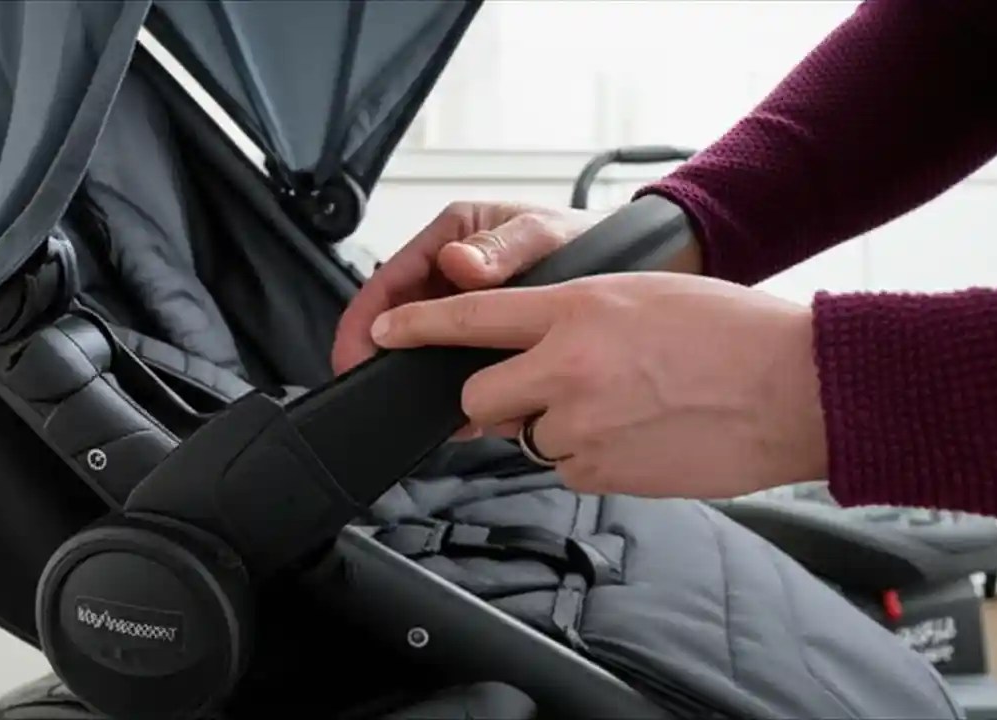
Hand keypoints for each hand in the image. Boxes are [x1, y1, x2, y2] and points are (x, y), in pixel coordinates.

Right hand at [331, 201, 702, 376]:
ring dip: (419, 378)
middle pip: (401, 320)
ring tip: (415, 407)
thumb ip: (502, 250)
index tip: (357, 351)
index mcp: (454, 238)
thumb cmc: (589, 238)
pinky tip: (458, 418)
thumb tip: (459, 263)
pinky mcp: (492, 346)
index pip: (391, 279)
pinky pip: (461, 370)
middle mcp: (454, 275)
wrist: (639, 269)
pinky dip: (457, 395)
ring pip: (429, 351)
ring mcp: (471, 314)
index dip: (367, 318)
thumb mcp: (544, 234)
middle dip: (384, 356)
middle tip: (372, 388)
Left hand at [368, 272, 827, 498]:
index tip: (384, 334)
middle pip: (478, 398)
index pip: (472, 316)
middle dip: (496, 398)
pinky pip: (567, 467)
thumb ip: (574, 319)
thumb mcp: (640, 298)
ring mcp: (582, 426)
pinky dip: (588, 456)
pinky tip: (636, 434)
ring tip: (622, 407)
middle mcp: (567, 368)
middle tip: (542, 388)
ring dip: (554, 427)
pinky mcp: (601, 472)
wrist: (793, 386)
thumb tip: (534, 344)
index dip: (417, 327)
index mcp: (576, 310)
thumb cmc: (731, 333)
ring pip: (527, 436)